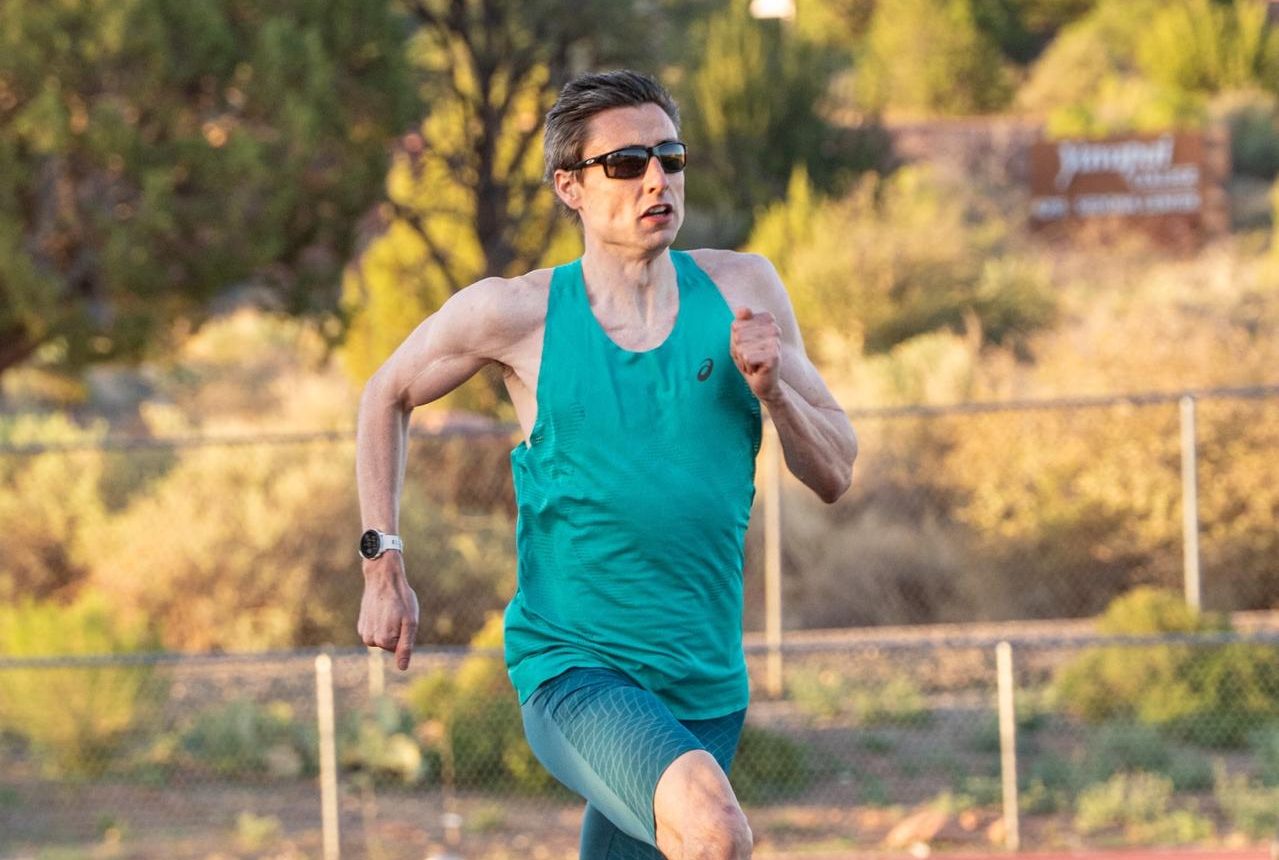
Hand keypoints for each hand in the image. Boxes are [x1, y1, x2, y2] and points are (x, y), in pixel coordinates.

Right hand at [357, 552, 418, 669]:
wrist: (383, 578)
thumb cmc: (401, 598)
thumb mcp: (410, 622)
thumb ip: (406, 647)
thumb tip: (402, 667)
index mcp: (383, 641)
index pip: (400, 649)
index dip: (406, 633)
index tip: (404, 618)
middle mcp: (370, 640)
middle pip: (391, 644)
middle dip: (397, 631)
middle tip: (398, 613)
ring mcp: (363, 632)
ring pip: (383, 637)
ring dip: (390, 626)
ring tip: (390, 610)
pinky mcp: (361, 624)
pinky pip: (377, 630)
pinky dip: (382, 621)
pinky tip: (382, 608)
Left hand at [730, 307, 781, 402]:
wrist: (762, 383)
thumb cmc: (749, 359)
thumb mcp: (738, 339)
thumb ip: (739, 322)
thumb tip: (743, 310)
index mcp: (766, 320)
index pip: (737, 324)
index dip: (736, 338)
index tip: (746, 347)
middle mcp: (774, 328)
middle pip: (738, 335)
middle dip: (738, 350)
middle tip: (749, 358)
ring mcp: (776, 341)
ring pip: (742, 347)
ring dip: (742, 359)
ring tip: (753, 363)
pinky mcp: (774, 355)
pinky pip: (747, 357)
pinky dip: (747, 366)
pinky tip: (756, 369)